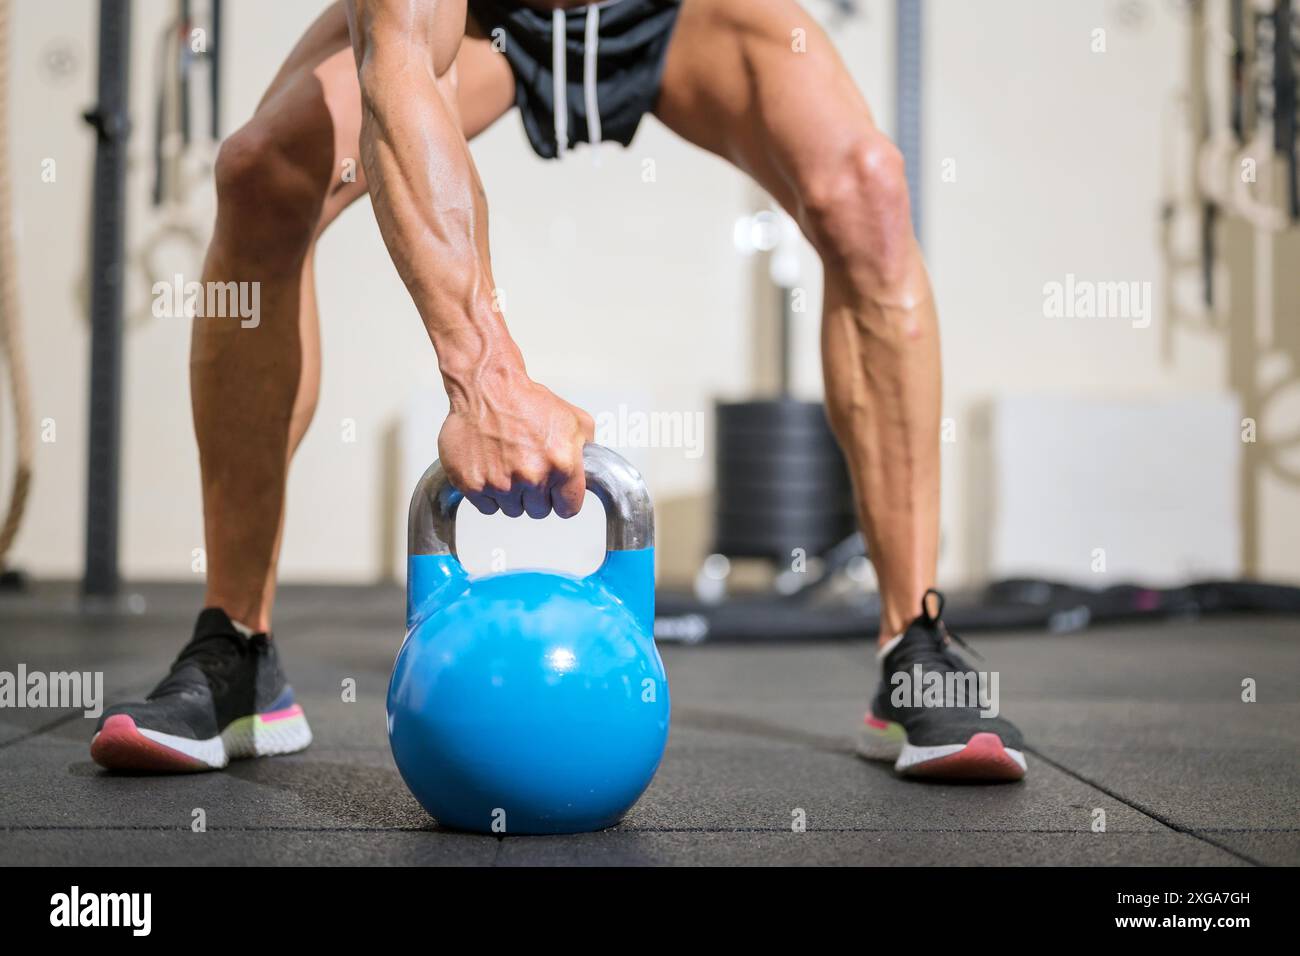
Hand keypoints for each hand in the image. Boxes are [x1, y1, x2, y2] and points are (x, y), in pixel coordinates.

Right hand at [437, 372, 594, 518]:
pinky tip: (491, 467)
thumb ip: (587, 453)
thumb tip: (590, 474)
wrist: (487, 387)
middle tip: (527, 469)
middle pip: (539, 511)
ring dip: (511, 494)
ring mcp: (500, 484)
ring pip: (512, 510)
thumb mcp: (575, 421)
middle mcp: (532, 477)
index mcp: (561, 465)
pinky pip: (487, 506)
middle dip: (536, 495)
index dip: (562, 499)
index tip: (556, 493)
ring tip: (507, 464)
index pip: (568, 508)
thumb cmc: (527, 401)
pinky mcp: (472, 485)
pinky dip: (487, 492)